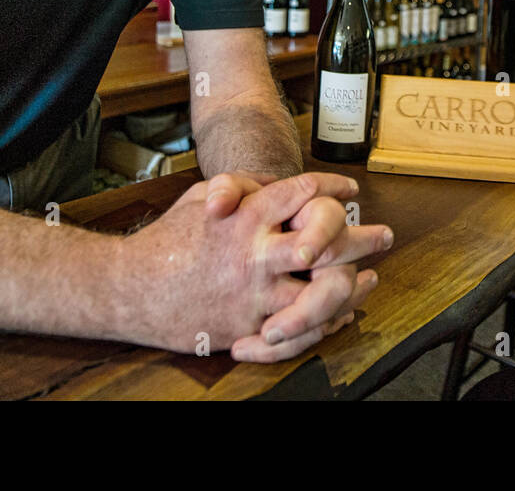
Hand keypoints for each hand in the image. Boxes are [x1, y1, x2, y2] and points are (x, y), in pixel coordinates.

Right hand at [126, 172, 390, 360]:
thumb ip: (242, 186)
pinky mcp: (248, 328)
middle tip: (383, 235)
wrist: (130, 291)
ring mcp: (254, 295)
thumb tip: (276, 181)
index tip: (350, 191)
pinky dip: (327, 323)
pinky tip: (341, 313)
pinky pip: (300, 331)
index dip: (333, 189)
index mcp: (246, 217)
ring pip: (322, 294)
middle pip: (327, 244)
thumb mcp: (202, 196)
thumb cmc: (169, 241)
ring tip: (369, 277)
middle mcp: (255, 255)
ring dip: (353, 285)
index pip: (304, 194)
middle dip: (362, 238)